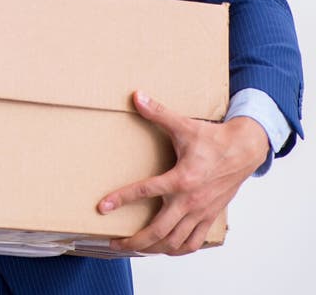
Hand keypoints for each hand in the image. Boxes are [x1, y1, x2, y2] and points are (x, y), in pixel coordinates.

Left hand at [98, 91, 269, 255]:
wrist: (245, 150)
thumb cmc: (213, 138)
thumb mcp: (183, 124)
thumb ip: (157, 112)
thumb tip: (136, 96)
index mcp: (182, 178)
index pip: (145, 192)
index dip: (121, 200)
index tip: (102, 207)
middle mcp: (191, 201)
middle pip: (159, 230)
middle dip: (134, 240)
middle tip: (113, 244)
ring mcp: (201, 212)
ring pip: (175, 242)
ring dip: (154, 249)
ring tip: (134, 248)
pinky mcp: (210, 217)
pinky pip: (194, 243)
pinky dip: (178, 250)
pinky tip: (165, 249)